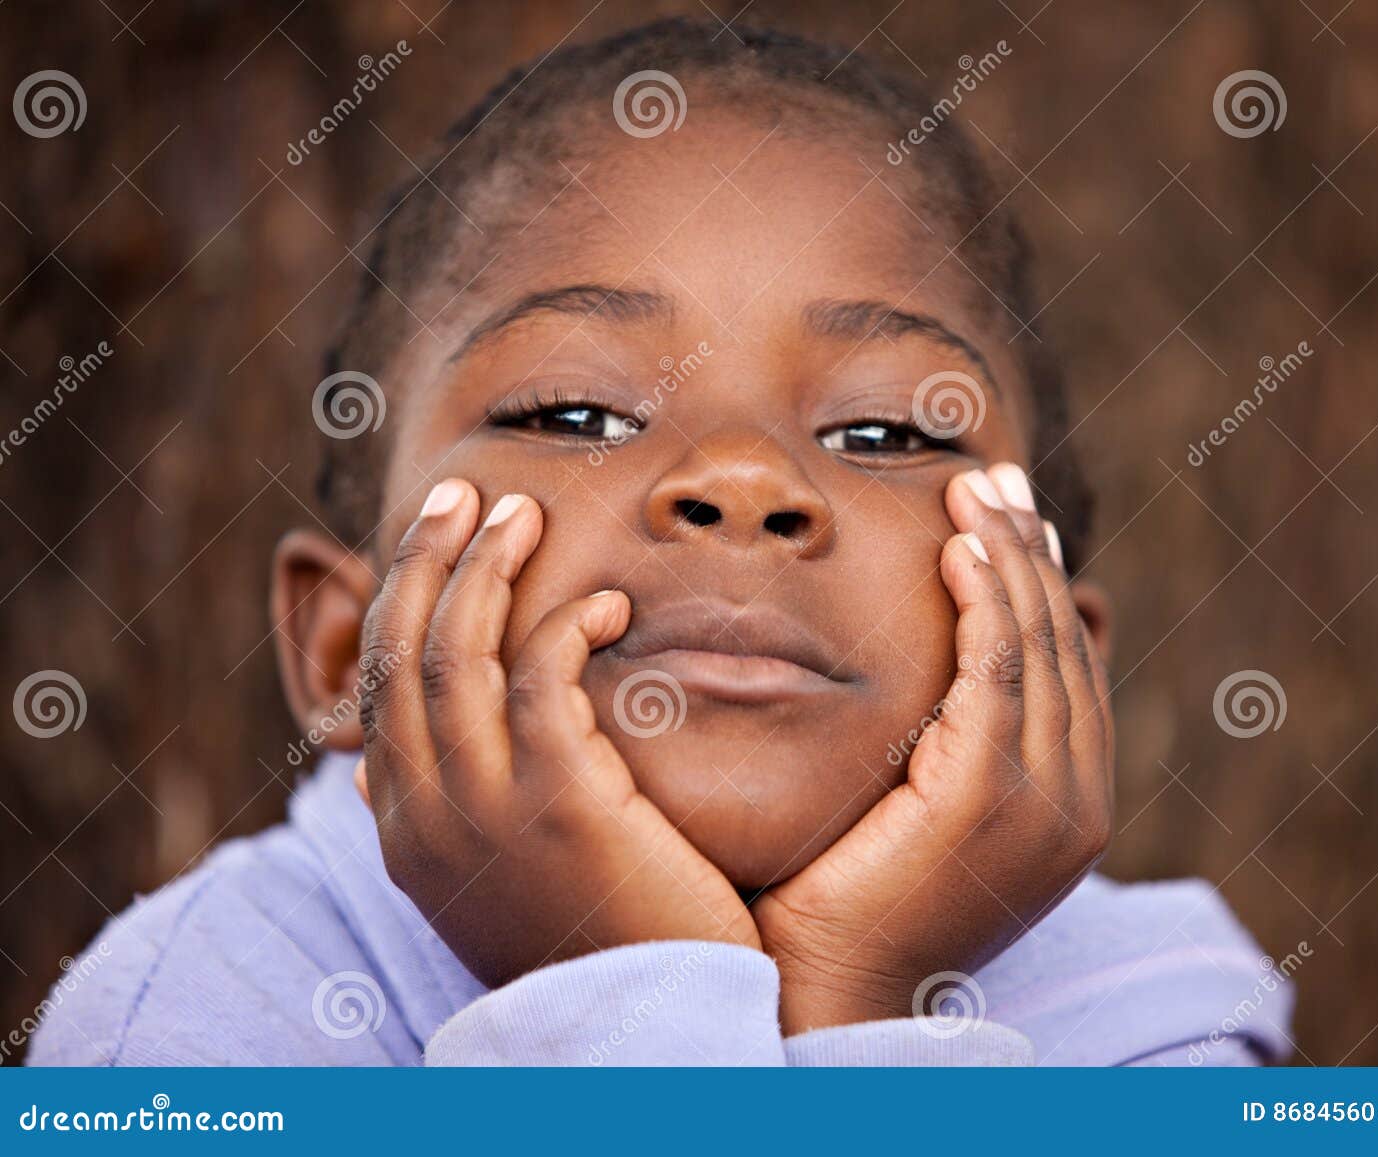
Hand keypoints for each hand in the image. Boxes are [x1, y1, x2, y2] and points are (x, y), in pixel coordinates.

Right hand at [356, 478, 759, 987]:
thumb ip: (483, 809)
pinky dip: (565, 625)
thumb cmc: (600, 950)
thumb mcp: (512, 881)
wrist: (645, 1038)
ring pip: (458, 654)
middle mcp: (424, 818)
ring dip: (487, 570)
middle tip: (463, 496)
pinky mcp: (559, 803)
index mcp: (407, 835)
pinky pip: (544, 679)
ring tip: (522, 515)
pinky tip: (605, 604)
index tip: (438, 545)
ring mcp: (482, 811)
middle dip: (427, 561)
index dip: (403, 607)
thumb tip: (474, 743)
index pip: (381, 692)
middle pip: (401, 655)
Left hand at [750, 462, 1113, 1032]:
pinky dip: (983, 602)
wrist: (826, 993)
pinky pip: (996, 672)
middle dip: (1029, 551)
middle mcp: (1075, 803)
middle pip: (1061, 643)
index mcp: (1067, 806)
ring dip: (1006, 558)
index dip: (1041, 584)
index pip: (1066, 668)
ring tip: (972, 492)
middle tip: (995, 479)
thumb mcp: (918, 811)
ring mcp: (1043, 804)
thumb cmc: (847, 901)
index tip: (1010, 518)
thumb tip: (930, 674)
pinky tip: (958, 550)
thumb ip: (945, 744)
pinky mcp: (987, 797)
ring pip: (1035, 646)